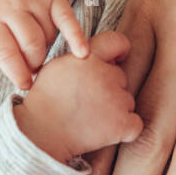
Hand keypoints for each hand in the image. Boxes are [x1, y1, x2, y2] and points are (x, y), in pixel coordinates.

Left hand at [0, 0, 90, 90]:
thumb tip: (16, 71)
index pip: (5, 53)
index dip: (17, 73)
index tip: (25, 84)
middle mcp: (9, 4)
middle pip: (32, 45)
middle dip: (34, 62)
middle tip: (31, 64)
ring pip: (49, 36)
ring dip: (45, 47)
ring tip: (35, 43)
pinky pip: (68, 20)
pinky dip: (76, 38)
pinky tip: (82, 53)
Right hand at [14, 31, 142, 163]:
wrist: (39, 133)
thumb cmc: (44, 103)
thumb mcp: (55, 68)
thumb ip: (79, 59)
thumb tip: (101, 57)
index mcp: (87, 57)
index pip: (116, 41)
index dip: (120, 50)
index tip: (119, 58)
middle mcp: (104, 74)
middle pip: (120, 78)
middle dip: (109, 88)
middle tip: (86, 103)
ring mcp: (116, 99)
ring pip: (127, 101)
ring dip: (115, 110)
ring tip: (89, 119)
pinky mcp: (122, 123)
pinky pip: (135, 125)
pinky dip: (125, 130)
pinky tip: (106, 133)